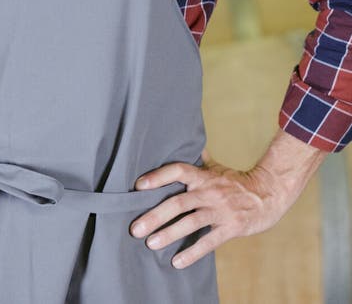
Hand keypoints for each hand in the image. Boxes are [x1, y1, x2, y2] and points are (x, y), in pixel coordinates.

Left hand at [129, 131, 326, 268]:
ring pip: (191, 222)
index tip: (139, 186)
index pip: (178, 170)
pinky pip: (209, 241)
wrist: (269, 194)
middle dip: (155, 216)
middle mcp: (209, 191)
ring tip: (150, 244)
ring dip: (169, 234)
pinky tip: (176, 261)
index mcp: (204, 176)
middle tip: (135, 228)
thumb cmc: (238, 182)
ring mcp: (220, 210)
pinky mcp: (230, 227)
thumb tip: (187, 142)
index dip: (158, 177)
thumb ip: (200, 160)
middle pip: (179, 202)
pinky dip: (192, 252)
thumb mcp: (218, 168)